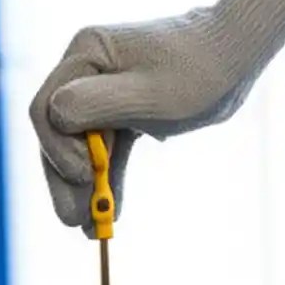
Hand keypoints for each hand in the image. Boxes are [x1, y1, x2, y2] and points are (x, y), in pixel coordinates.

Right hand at [30, 0, 284, 233]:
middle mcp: (86, 70)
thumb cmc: (198, 71)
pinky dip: (107, 178)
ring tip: (90, 229)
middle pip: (59, 133)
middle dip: (66, 180)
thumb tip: (53, 116)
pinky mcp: (123, 109)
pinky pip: (106, 149)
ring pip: (81, 146)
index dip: (57, 148)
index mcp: (86, 55)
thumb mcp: (148, 93)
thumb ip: (95, 103)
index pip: (47, 109)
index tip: (85, 175)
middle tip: (74, 223)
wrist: (237, 55)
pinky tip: (112, 212)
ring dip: (85, 187)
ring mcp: (102, 90)